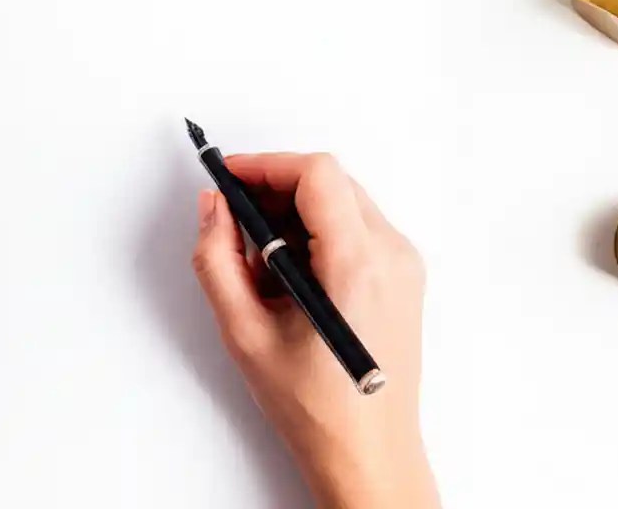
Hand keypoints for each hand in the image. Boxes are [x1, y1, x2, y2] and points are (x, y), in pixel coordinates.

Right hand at [191, 153, 439, 508]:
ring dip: (295, 213)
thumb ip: (218, 260)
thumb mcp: (245, 332)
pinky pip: (356, 228)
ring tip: (260, 264)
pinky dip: (318, 233)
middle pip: (330, 182)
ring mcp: (404, 265)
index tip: (230, 177)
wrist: (368, 453)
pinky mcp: (403, 277)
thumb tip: (214, 208)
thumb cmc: (316, 408)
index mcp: (357, 265)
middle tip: (235, 221)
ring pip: (343, 201)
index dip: (266, 166)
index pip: (315, 174)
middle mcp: (391, 256)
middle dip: (276, 188)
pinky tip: (290, 277)